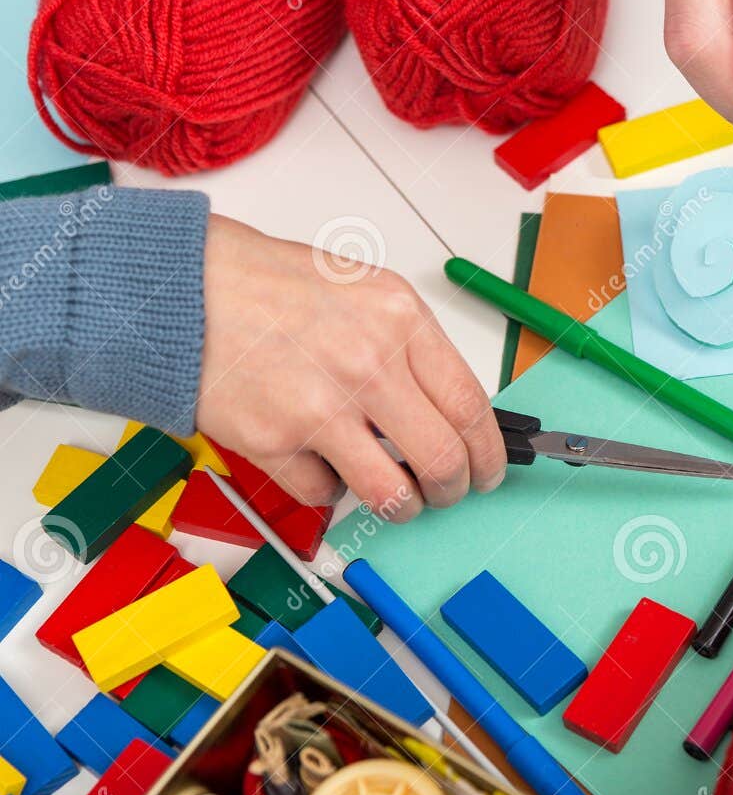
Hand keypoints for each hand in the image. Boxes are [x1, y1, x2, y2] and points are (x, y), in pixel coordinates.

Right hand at [195, 216, 505, 519]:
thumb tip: (450, 412)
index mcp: (400, 321)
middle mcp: (369, 363)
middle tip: (444, 493)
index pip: (471, 407)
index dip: (489, 453)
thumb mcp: (364, 293)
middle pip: (443, 460)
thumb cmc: (269, 288)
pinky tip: (317, 457)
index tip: (487, 472)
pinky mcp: (274, 441)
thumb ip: (410, 348)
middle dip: (452, 490)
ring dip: (402, 506)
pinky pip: (326, 494)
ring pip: (393, 494)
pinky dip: (329, 488)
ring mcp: (321, 406)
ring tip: (395, 496)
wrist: (182, 290)